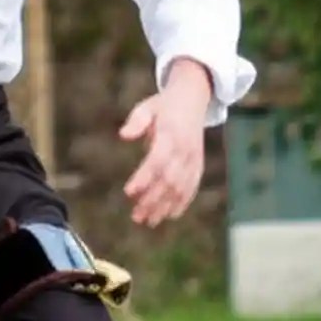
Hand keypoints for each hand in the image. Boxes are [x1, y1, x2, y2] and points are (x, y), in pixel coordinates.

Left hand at [119, 59, 212, 227]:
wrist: (193, 99)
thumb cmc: (164, 105)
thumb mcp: (147, 107)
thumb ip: (136, 122)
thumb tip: (123, 135)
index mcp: (170, 135)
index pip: (157, 161)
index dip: (144, 178)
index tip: (128, 192)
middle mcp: (184, 150)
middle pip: (169, 180)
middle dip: (153, 200)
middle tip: (136, 216)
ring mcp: (193, 159)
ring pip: (180, 188)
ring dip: (165, 206)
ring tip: (149, 221)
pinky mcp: (197, 164)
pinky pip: (192, 187)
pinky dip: (182, 202)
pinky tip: (169, 216)